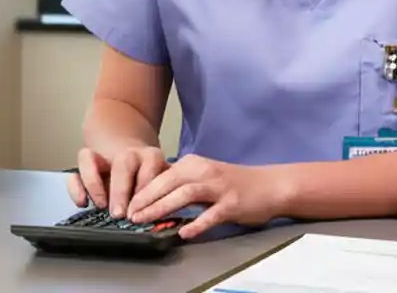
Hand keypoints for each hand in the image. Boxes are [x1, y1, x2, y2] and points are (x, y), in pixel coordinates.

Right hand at [66, 145, 169, 218]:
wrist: (132, 154)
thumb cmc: (151, 178)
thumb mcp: (164, 183)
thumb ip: (165, 195)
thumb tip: (167, 214)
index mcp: (151, 157)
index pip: (151, 167)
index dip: (146, 189)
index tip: (143, 211)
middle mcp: (127, 153)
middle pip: (122, 163)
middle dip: (120, 190)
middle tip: (119, 214)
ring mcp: (103, 156)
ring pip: (90, 159)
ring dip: (94, 184)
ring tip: (100, 206)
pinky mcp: (85, 164)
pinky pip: (74, 172)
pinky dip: (75, 186)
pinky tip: (82, 203)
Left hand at [126, 154, 285, 239]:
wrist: (270, 185)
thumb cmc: (233, 183)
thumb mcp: (204, 176)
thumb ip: (181, 183)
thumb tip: (154, 196)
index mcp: (194, 164)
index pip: (161, 175)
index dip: (142, 190)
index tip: (127, 204)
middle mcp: (204, 171)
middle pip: (168, 183)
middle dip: (146, 199)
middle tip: (130, 215)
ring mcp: (218, 187)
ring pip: (185, 194)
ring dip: (162, 207)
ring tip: (146, 220)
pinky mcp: (232, 204)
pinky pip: (211, 215)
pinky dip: (196, 224)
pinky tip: (183, 233)